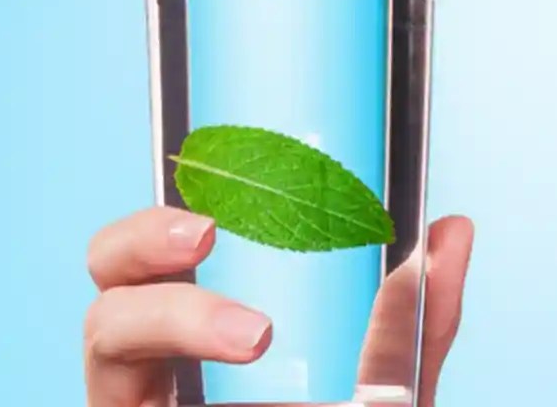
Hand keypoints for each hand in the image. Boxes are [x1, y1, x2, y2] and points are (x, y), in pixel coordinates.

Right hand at [83, 206, 472, 406]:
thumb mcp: (391, 392)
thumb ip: (415, 321)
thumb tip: (452, 229)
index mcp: (220, 335)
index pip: (183, 251)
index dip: (188, 200)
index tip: (234, 173)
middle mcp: (168, 364)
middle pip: (114, 274)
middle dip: (140, 236)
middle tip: (200, 231)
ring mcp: (144, 399)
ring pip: (105, 327)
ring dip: (171, 311)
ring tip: (251, 334)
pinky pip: (106, 387)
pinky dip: (164, 340)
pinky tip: (236, 342)